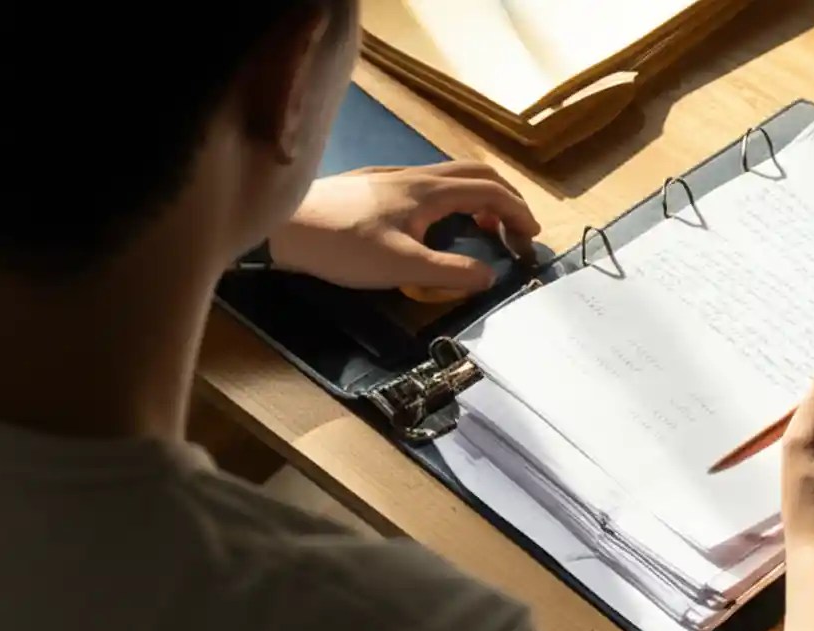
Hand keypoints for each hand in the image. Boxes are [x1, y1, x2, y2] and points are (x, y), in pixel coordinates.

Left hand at [268, 162, 539, 290]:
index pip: (489, 190)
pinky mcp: (374, 186)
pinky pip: (429, 184)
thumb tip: (490, 275)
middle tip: (515, 229)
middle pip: (475, 173)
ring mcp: (393, 177)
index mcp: (428, 191)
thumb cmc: (341, 245)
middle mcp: (415, 175)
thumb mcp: (401, 267)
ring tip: (481, 228)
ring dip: (477, 198)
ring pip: (450, 177)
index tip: (530, 237)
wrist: (283, 226)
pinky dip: (451, 200)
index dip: (517, 212)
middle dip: (504, 198)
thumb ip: (450, 272)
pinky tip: (434, 225)